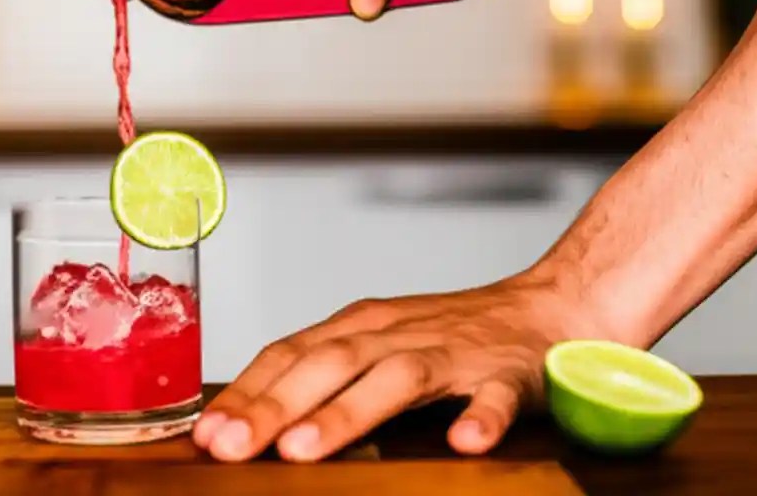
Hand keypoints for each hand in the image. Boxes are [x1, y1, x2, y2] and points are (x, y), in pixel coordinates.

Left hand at [192, 270, 601, 461]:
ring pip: (396, 378)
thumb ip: (323, 374)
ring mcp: (454, 353)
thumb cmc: (450, 335)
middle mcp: (398, 334)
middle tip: (229, 447)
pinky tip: (463, 442)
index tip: (206, 432)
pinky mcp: (509, 376)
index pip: (289, 354)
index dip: (245, 392)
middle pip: (326, 365)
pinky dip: (479, 418)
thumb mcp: (377, 342)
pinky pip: (495, 398)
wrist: (550, 307)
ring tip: (302, 449)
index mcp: (360, 327)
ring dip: (346, 413)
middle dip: (272, 407)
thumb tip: (248, 418)